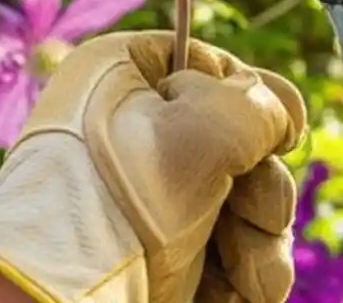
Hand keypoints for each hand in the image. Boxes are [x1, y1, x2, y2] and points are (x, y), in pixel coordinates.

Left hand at [0, 31, 306, 302]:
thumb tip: (283, 114)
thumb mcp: (201, 128)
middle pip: (240, 144)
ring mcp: (151, 204)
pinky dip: (249, 274)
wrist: (59, 301)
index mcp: (121, 79)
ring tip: (244, 264)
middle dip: (263, 186)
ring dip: (263, 237)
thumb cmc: (118, 202)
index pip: (207, 64)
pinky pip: (232, 256)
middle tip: (248, 208)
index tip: (275, 128)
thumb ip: (259, 103)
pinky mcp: (165, 261)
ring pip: (245, 206)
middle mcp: (134, 136)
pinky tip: (243, 287)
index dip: (250, 95)